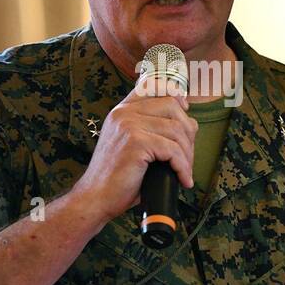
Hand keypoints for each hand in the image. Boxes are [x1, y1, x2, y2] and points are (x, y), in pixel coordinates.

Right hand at [71, 80, 197, 221]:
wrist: (95, 198)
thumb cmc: (117, 178)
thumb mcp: (130, 145)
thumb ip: (150, 130)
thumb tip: (189, 125)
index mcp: (121, 111)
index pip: (151, 87)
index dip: (173, 94)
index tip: (185, 110)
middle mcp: (124, 113)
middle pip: (172, 107)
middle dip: (188, 132)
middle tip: (188, 156)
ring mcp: (129, 125)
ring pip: (176, 130)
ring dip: (187, 154)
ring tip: (185, 171)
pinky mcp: (136, 142)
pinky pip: (172, 150)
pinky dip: (183, 167)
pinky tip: (183, 179)